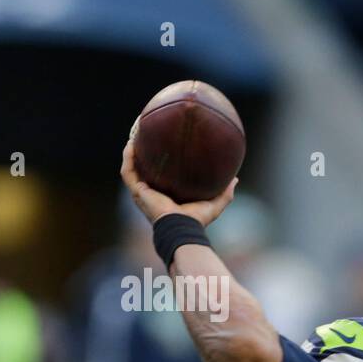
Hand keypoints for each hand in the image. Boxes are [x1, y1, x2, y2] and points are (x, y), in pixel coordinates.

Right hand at [121, 135, 236, 226]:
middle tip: (147, 136)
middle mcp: (152, 193)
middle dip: (144, 153)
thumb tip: (235, 179)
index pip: (162, 176)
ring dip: (132, 152)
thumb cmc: (197, 220)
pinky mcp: (137, 192)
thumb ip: (225, 192)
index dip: (162, 162)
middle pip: (145, 169)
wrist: (182, 227)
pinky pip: (128, 171)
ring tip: (135, 134)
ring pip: (133, 168)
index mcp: (167, 195)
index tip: (165, 147)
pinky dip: (128, 157)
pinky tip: (131, 144)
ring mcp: (143, 193)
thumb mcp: (214, 204)